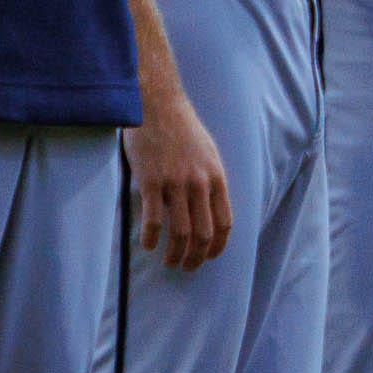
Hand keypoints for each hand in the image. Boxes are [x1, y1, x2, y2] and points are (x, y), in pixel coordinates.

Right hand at [127, 91, 229, 269]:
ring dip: (175, 254)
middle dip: (196, 257)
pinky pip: (153, 220)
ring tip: (169, 262)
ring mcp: (175, 183)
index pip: (224, 223)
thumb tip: (208, 207)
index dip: (217, 246)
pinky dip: (151, 238)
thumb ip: (209, 180)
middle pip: (203, 233)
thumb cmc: (182, 128)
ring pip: (180, 232)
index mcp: (216, 177)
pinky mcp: (150, 181)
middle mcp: (199, 183)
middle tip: (187, 267)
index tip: (208, 257)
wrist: (157, 104)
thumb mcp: (207, 153)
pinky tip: (147, 245)